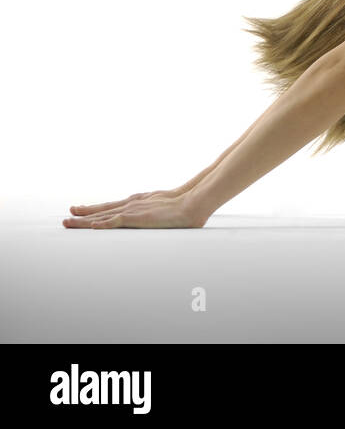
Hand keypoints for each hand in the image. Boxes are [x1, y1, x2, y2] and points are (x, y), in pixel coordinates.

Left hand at [63, 189, 209, 228]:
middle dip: (84, 213)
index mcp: (138, 202)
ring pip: (102, 215)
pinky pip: (114, 221)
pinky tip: (90, 226)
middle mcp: (131, 204)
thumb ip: (157, 212)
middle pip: (102, 209)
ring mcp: (133, 210)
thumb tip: (160, 217)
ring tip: (68, 221)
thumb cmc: (184, 205)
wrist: (192, 202)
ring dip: (84, 219)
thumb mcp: (165, 208)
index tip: (83, 210)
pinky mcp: (136, 217)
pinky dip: (101, 223)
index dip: (96, 209)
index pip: (112, 206)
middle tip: (68, 214)